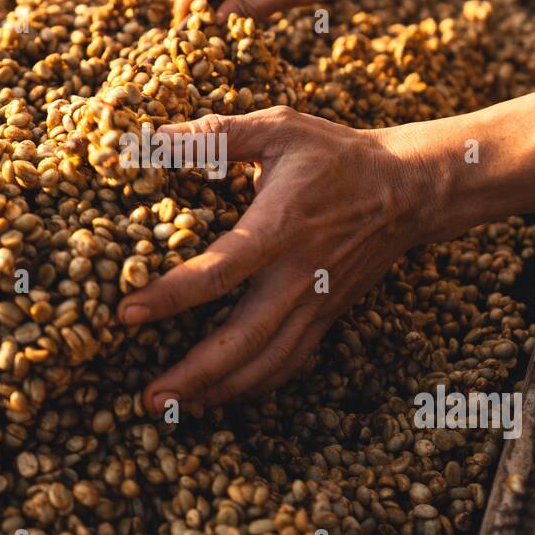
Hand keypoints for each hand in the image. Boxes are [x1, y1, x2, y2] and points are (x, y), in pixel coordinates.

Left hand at [118, 106, 430, 412]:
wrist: (408, 189)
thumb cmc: (336, 154)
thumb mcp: (278, 127)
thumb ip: (215, 135)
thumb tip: (153, 138)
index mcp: (279, 227)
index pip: (219, 271)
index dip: (171, 296)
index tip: (126, 313)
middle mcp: (298, 275)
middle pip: (243, 338)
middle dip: (194, 372)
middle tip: (149, 398)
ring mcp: (316, 301)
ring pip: (267, 361)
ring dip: (220, 389)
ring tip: (175, 407)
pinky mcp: (327, 314)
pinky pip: (290, 360)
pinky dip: (255, 385)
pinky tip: (221, 396)